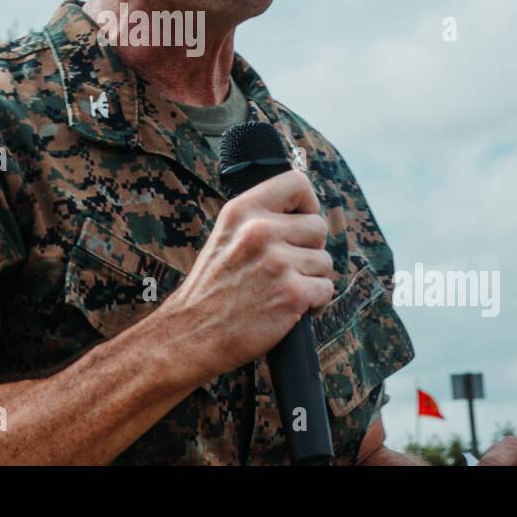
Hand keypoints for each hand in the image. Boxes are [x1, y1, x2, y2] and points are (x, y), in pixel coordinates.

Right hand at [158, 169, 333, 379]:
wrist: (191, 334)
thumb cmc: (211, 290)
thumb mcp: (226, 236)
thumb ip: (260, 219)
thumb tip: (305, 214)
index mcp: (242, 210)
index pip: (297, 183)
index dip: (307, 204)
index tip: (300, 223)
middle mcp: (259, 230)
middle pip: (318, 227)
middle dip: (309, 250)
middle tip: (284, 268)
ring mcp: (277, 262)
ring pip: (325, 261)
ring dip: (311, 279)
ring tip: (281, 290)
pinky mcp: (292, 293)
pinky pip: (325, 289)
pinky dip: (314, 304)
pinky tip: (288, 308)